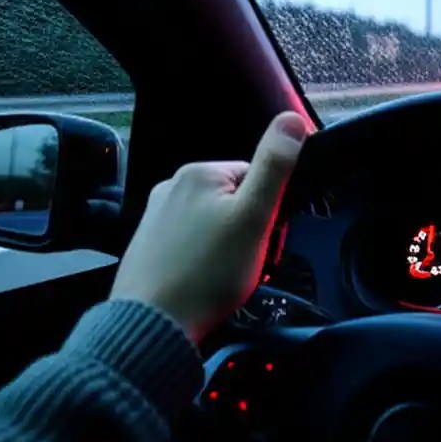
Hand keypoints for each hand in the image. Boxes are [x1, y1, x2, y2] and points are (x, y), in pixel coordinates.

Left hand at [110, 112, 308, 340]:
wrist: (154, 323)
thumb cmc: (207, 273)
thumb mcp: (254, 217)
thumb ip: (274, 166)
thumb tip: (291, 118)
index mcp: (199, 171)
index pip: (256, 179)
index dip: (269, 213)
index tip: (263, 241)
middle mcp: (172, 186)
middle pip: (235, 202)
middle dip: (247, 232)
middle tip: (244, 263)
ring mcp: (156, 216)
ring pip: (214, 225)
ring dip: (227, 249)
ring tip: (223, 278)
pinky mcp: (149, 245)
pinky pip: (191, 245)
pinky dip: (203, 262)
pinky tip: (203, 282)